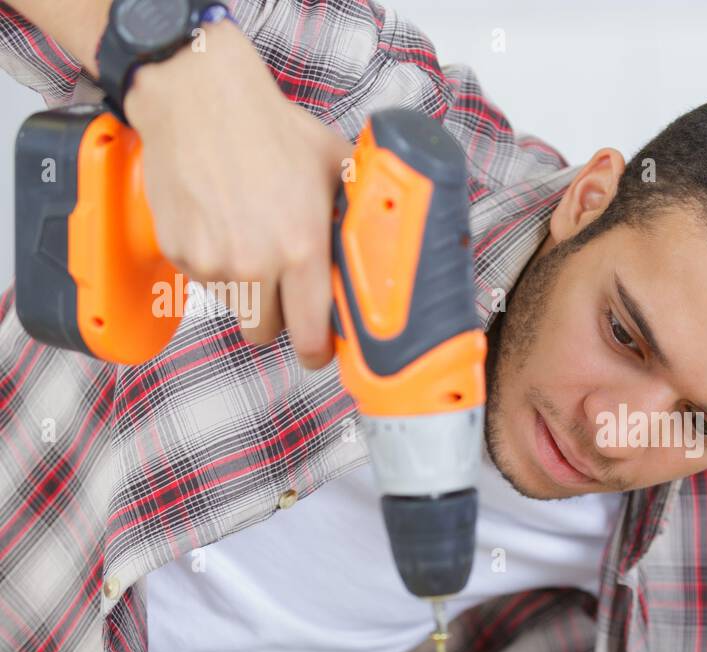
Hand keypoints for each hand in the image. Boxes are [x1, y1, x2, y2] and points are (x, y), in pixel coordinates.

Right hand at [124, 20, 353, 369]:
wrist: (199, 97)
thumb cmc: (272, 130)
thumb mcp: (335, 169)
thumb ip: (356, 217)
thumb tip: (378, 248)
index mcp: (300, 250)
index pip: (311, 336)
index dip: (318, 350)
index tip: (321, 349)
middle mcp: (254, 263)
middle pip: (266, 334)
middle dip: (279, 319)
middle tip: (285, 290)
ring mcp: (210, 261)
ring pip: (235, 309)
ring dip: (247, 292)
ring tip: (253, 242)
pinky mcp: (178, 252)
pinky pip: (204, 282)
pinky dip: (214, 267)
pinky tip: (223, 225)